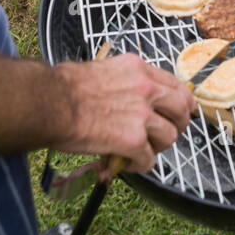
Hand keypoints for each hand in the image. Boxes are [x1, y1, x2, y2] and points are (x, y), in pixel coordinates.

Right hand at [54, 55, 195, 171]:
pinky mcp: (134, 139)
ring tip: (140, 151)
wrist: (51, 102)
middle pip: (182, 108)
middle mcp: (145, 88)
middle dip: (177, 124)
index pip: (174, 84)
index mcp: (137, 68)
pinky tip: (126, 163)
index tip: (176, 111)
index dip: (178, 102)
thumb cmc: (65, 86)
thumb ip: (123, 82)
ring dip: (156, 147)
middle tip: (164, 135)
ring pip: (169, 136)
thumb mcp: (102, 69)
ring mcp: (142, 113)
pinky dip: (140, 165)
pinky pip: (149, 159)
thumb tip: (125, 99)